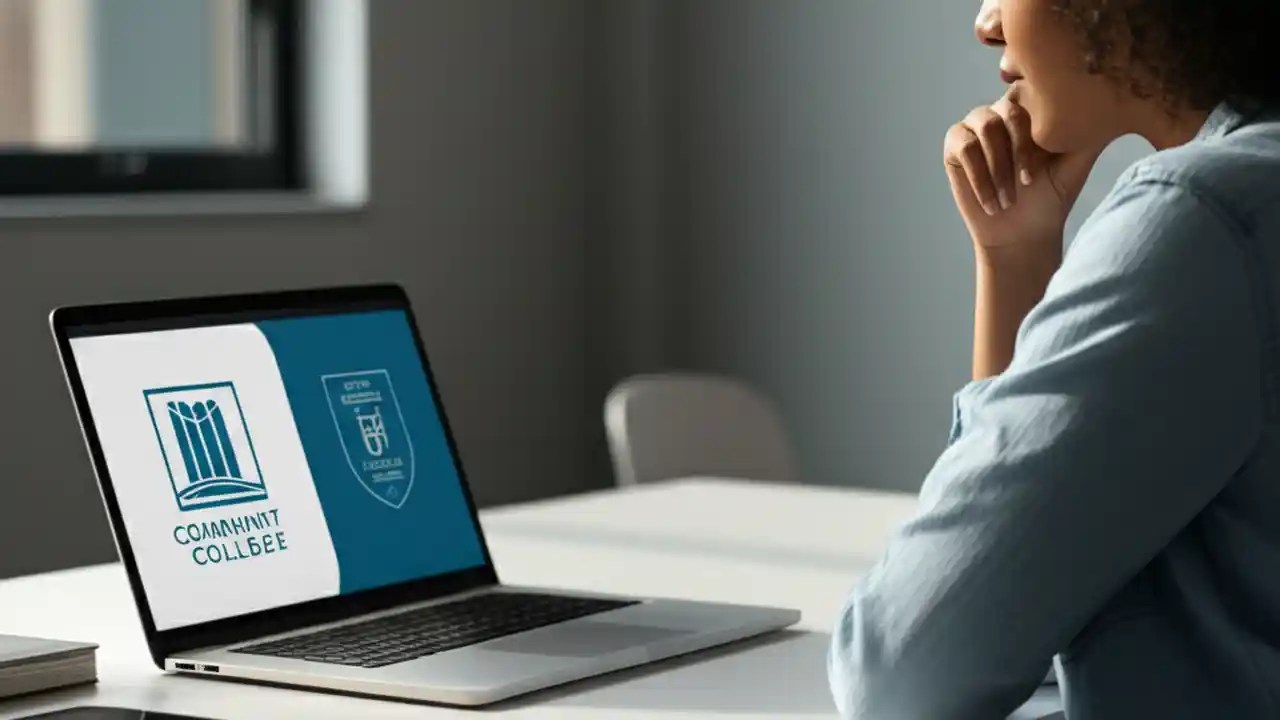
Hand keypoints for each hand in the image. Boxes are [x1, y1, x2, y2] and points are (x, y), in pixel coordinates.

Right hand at [944, 94, 1104, 263]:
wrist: (1021, 233)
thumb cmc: (1051, 197)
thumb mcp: (1077, 163)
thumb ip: (1089, 132)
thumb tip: (1110, 104)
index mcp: (1033, 107)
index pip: (1035, 93)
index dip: (1040, 127)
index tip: (1047, 163)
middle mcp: (1003, 109)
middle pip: (1009, 110)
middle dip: (1020, 150)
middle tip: (1028, 183)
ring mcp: (976, 124)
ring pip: (986, 127)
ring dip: (999, 168)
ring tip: (1009, 199)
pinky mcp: (955, 144)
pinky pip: (965, 148)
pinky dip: (980, 177)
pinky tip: (993, 202)